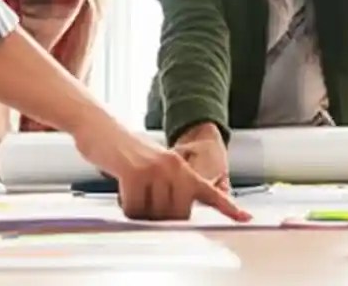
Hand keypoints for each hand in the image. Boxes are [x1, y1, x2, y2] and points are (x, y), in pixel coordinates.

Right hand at [75, 120, 250, 221]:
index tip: (246, 218)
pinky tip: (122, 191)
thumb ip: (171, 188)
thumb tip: (178, 216)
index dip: (228, 207)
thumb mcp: (156, 167)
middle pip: (178, 215)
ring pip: (155, 215)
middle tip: (145, 203)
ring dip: (140, 212)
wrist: (101, 128)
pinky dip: (126, 208)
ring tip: (132, 192)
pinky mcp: (136, 174)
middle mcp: (174, 168)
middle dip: (161, 218)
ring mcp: (156, 170)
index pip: (209, 192)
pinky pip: (134, 210)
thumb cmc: (126, 154)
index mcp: (182, 167)